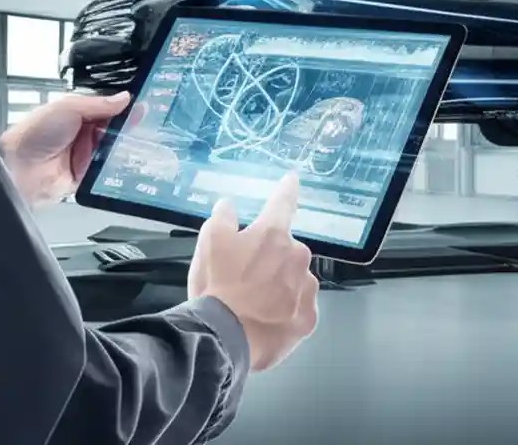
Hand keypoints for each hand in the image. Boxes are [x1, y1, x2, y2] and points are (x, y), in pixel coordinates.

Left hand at [0, 92, 130, 205]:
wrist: (19, 168)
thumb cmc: (33, 134)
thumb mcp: (68, 108)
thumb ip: (98, 103)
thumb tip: (124, 98)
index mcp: (76, 114)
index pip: (108, 110)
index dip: (125, 110)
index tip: (143, 109)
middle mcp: (82, 134)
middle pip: (114, 131)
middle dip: (128, 131)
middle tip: (146, 128)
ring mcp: (84, 156)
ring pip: (113, 152)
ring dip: (123, 150)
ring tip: (138, 146)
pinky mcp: (85, 177)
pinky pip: (106, 173)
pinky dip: (115, 170)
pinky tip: (125, 165)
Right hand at [188, 172, 319, 371]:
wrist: (225, 339)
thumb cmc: (216, 287)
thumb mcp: (208, 244)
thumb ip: (222, 219)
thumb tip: (229, 206)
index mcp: (273, 234)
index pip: (283, 202)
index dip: (287, 188)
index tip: (293, 179)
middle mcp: (297, 256)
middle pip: (287, 249)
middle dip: (271, 257)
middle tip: (246, 277)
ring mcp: (306, 288)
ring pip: (296, 277)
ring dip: (281, 283)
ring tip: (254, 303)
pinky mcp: (309, 318)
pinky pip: (301, 306)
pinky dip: (288, 309)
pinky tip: (268, 319)